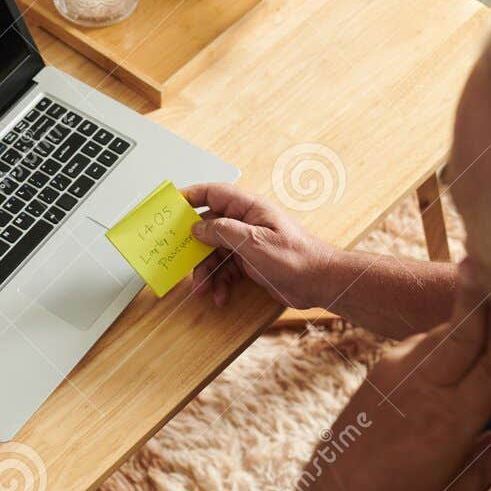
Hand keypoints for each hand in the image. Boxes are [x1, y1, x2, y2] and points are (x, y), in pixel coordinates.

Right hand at [183, 183, 337, 308]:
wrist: (320, 283)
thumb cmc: (297, 258)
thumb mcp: (253, 242)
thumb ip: (222, 231)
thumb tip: (198, 227)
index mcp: (249, 209)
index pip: (213, 193)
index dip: (190, 196)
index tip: (170, 205)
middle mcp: (246, 223)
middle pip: (208, 229)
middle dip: (195, 249)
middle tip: (180, 261)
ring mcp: (248, 243)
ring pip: (215, 254)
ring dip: (207, 272)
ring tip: (204, 290)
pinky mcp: (250, 263)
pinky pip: (226, 270)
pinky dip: (221, 283)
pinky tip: (221, 296)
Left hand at [284, 273, 490, 490]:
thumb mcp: (461, 488)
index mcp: (451, 423)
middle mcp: (424, 390)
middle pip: (464, 331)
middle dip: (480, 293)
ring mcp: (399, 371)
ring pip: (446, 329)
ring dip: (472, 305)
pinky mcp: (383, 363)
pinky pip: (427, 338)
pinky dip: (452, 326)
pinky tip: (472, 313)